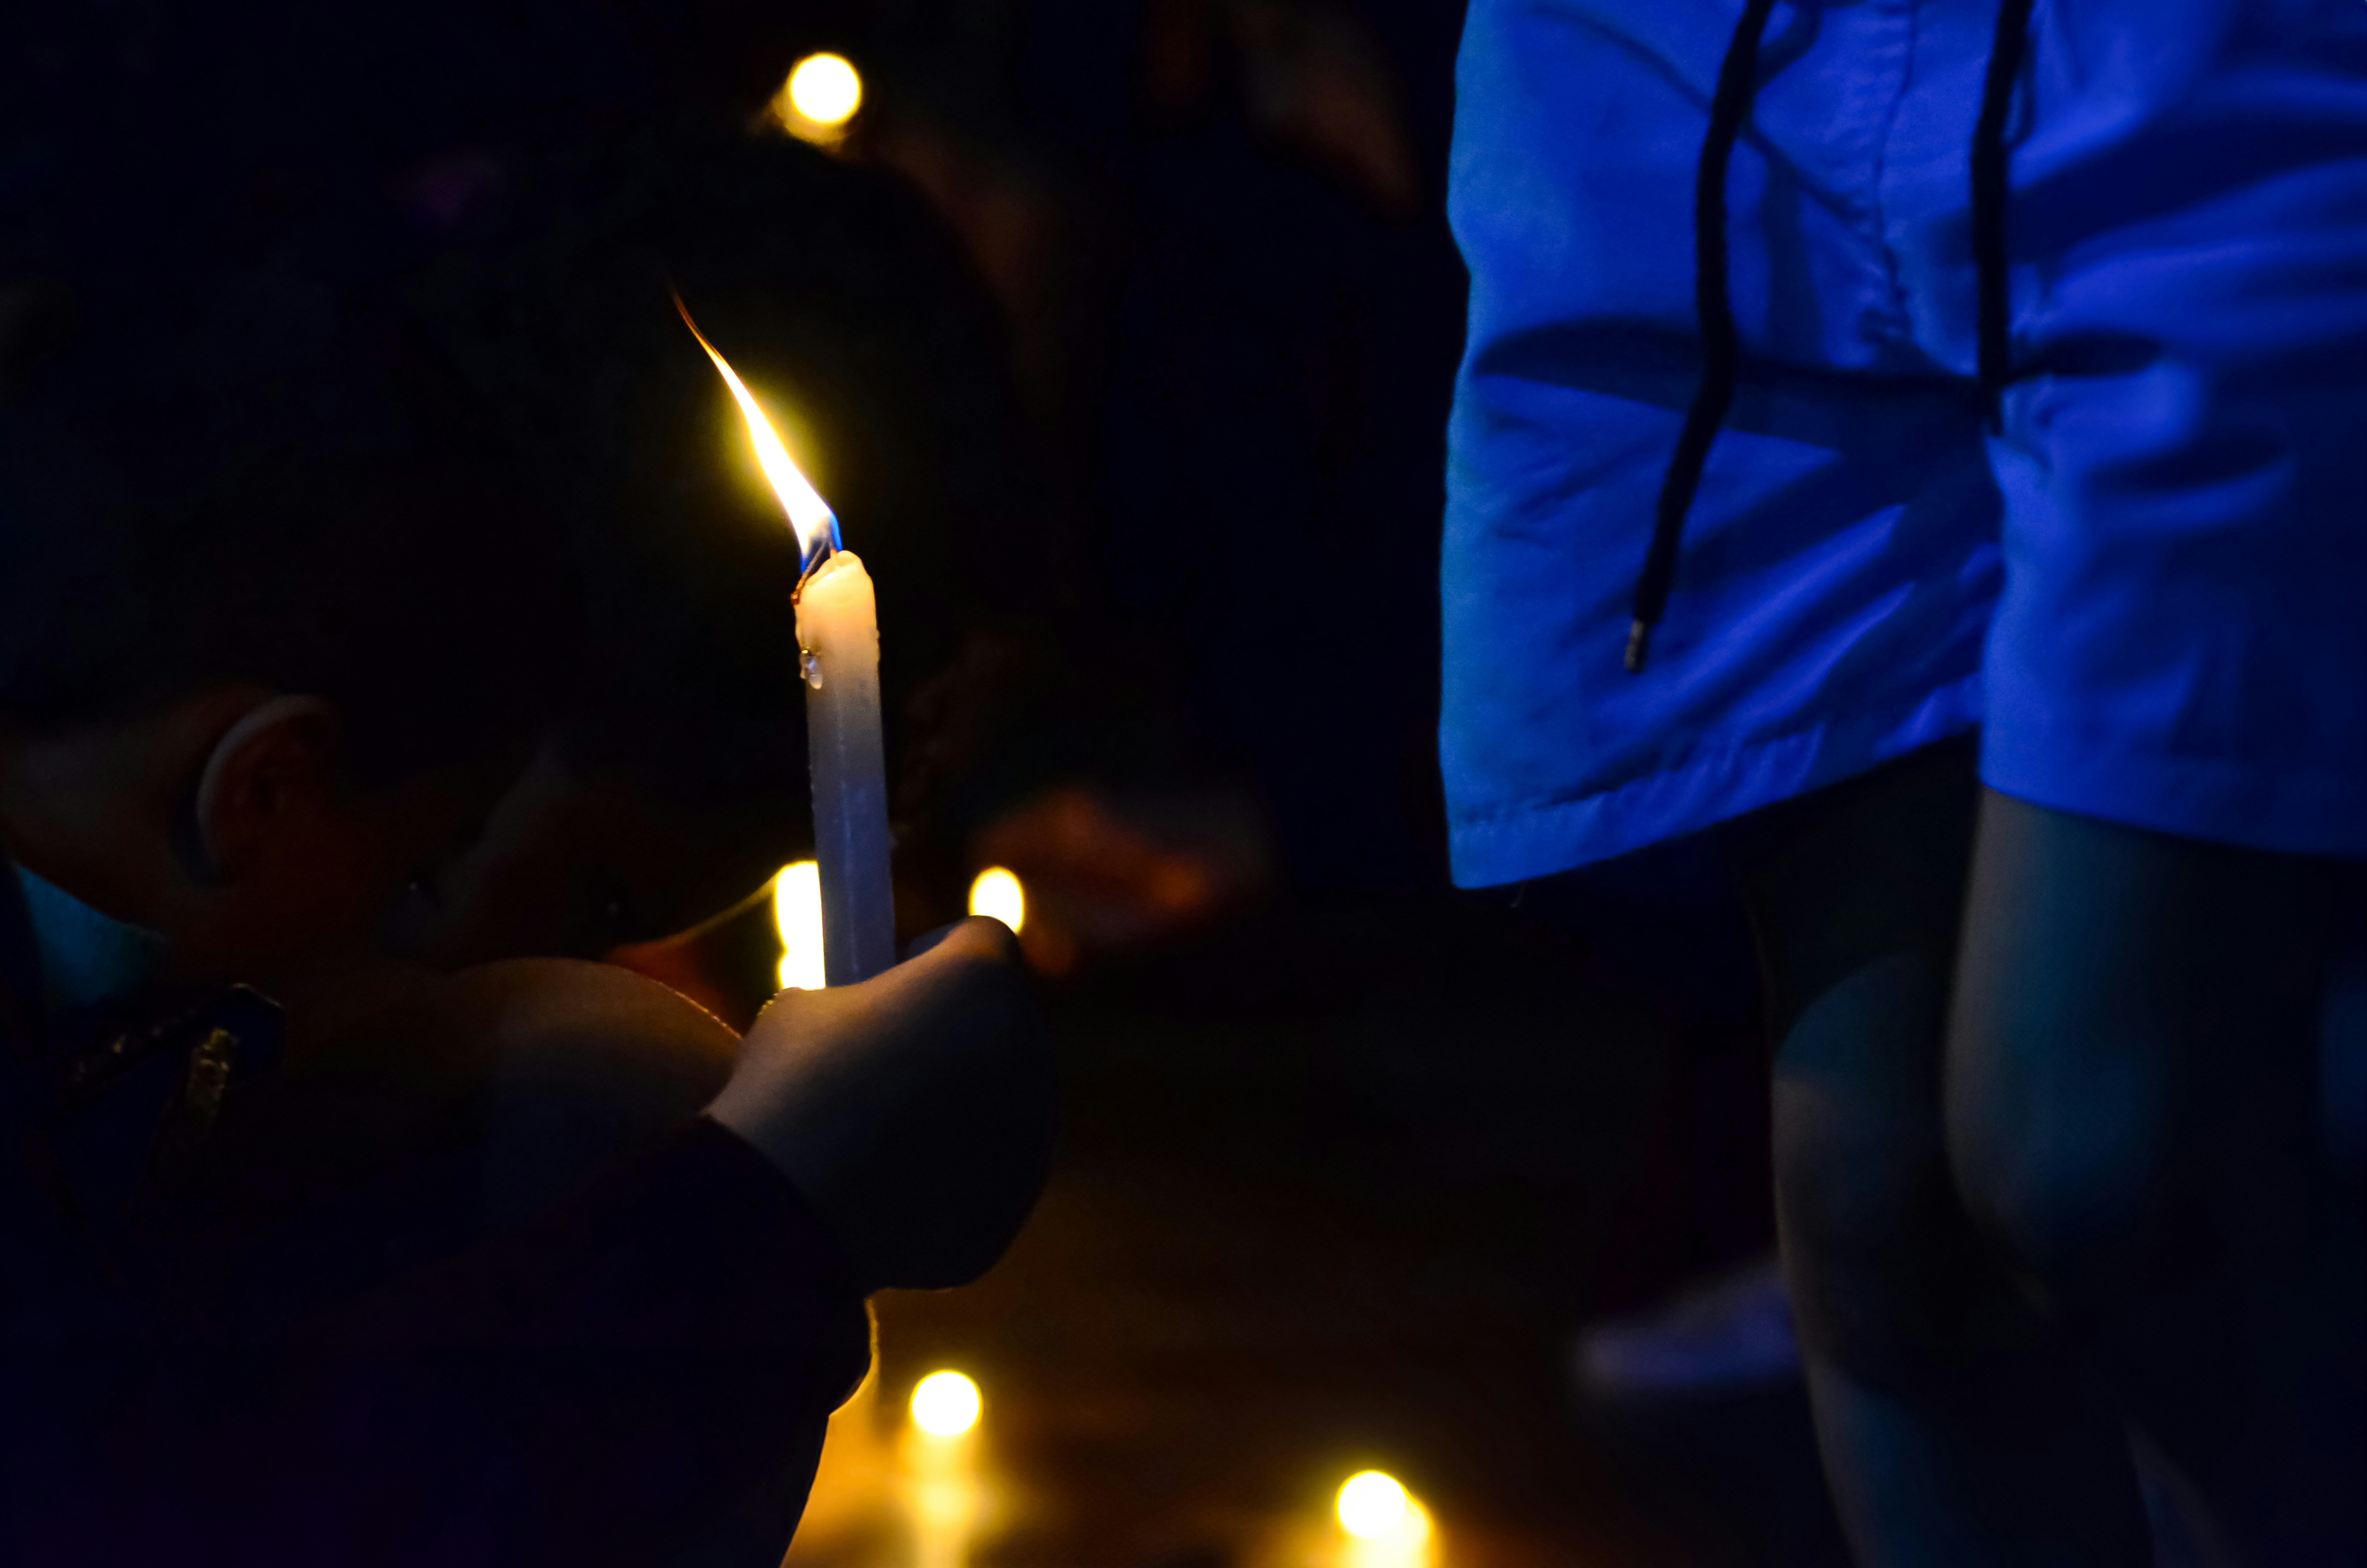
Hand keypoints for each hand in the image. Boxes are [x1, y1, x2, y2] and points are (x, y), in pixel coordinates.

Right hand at [705, 918, 1053, 1290]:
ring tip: (876, 1128)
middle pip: (1000, 1020)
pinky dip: (951, 1171)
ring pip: (1002, 1099)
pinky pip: (989, 1170)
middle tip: (884, 1055)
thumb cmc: (786, 1091)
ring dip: (955, 1102)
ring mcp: (1031, 1130)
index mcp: (981, 980)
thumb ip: (856, 999)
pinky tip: (890, 1185)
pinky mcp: (1013, 1198)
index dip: (936, 951)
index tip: (897, 973)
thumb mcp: (804, 1011)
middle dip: (951, 1030)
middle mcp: (1027, 1049)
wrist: (785, 1215)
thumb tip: (857, 1016)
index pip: (983, 939)